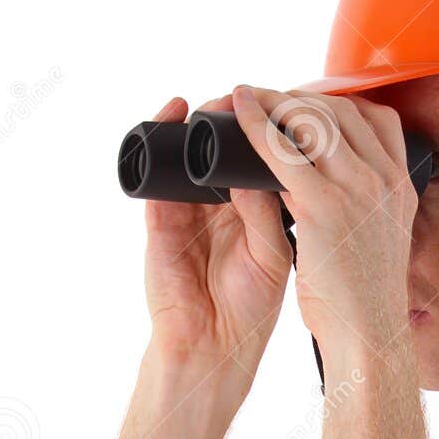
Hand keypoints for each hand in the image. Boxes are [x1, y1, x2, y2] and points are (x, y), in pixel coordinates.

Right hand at [143, 94, 294, 404]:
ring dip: (199, 120)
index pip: (261, 162)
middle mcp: (221, 206)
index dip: (268, 133)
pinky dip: (162, 137)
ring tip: (212, 95)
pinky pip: (159, 167)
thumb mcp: (272, 254)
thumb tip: (269, 160)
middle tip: (246, 92)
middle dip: (235, 120)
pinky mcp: (159, 217)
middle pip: (226, 150)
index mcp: (254, 214)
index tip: (280, 103)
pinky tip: (174, 113)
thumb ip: (267, 210)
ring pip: (190, 152)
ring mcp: (188, 209)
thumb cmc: (249, 308)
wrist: (213, 347)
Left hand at [229, 84, 416, 361]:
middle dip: (300, 97)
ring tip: (248, 100)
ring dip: (275, 100)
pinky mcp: (322, 205)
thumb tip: (347, 194)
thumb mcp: (381, 244)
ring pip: (311, 119)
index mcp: (401, 187)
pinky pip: (280, 148)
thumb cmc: (367, 303)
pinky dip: (256, 123)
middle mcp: (384, 179)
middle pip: (341, 110)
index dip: (337, 105)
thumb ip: (369, 211)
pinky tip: (238, 113)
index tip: (309, 108)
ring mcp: (356, 189)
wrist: (369, 338)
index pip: (376, 119)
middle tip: (269, 100)